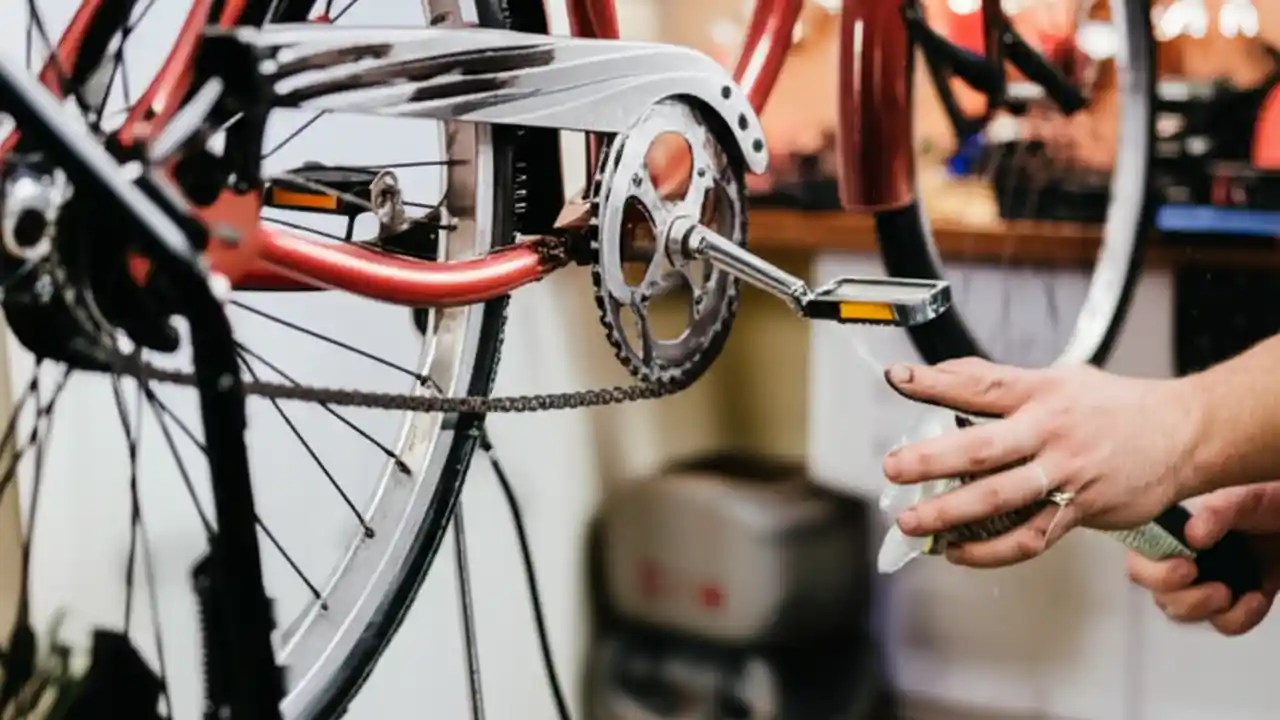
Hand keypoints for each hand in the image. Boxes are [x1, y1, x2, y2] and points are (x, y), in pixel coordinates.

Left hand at [882, 357, 1203, 567]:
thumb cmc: (1115, 407)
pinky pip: (1029, 537)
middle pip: (982, 447)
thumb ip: (1002, 381)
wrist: (1183, 434)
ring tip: (914, 521)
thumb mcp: (1061, 378)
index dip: (936, 381)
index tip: (898, 380)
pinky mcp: (1080, 510)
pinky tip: (959, 552)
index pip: (980, 384)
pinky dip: (991, 550)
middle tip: (894, 468)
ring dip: (951, 512)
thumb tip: (947, 374)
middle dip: (931, 459)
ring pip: (1000, 498)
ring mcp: (1065, 475)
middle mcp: (1050, 432)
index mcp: (1041, 393)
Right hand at [1128, 483, 1279, 635]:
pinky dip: (1239, 618)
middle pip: (1159, 594)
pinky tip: (1255, 597)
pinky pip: (1224, 623)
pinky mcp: (1233, 600)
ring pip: (1183, 613)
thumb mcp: (1244, 499)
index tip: (1185, 567)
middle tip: (1214, 588)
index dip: (1152, 573)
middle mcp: (1181, 558)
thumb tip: (1192, 536)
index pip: (1139, 560)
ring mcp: (1205, 582)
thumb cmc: (1268, 502)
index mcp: (1171, 531)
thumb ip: (1217, 512)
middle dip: (1183, 599)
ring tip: (1229, 593)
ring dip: (1206, 610)